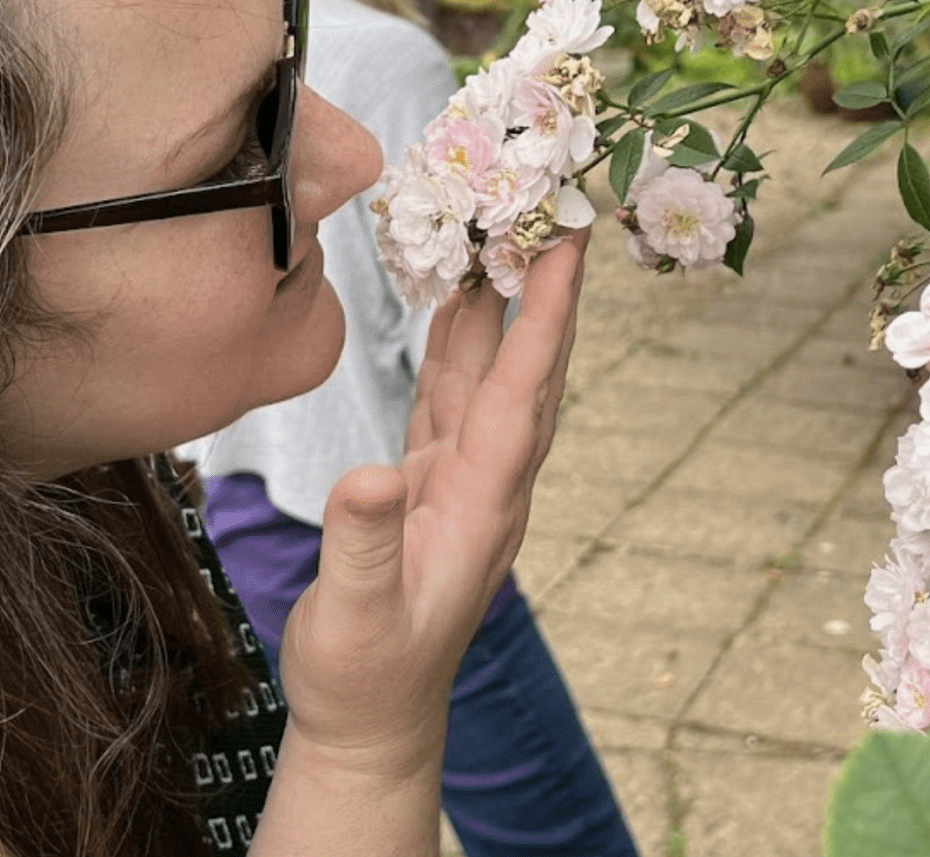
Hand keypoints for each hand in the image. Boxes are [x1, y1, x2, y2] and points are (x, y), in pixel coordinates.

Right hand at [278, 229, 587, 765]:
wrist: (371, 722)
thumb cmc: (365, 675)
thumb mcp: (356, 615)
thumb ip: (364, 543)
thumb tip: (371, 473)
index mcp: (481, 503)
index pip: (523, 391)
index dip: (547, 316)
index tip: (573, 244)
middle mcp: (488, 482)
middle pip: (527, 368)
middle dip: (544, 288)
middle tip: (556, 207)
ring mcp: (464, 481)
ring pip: (492, 373)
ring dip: (501, 304)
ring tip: (505, 229)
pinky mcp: (434, 484)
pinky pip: (454, 395)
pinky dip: (458, 342)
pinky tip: (454, 303)